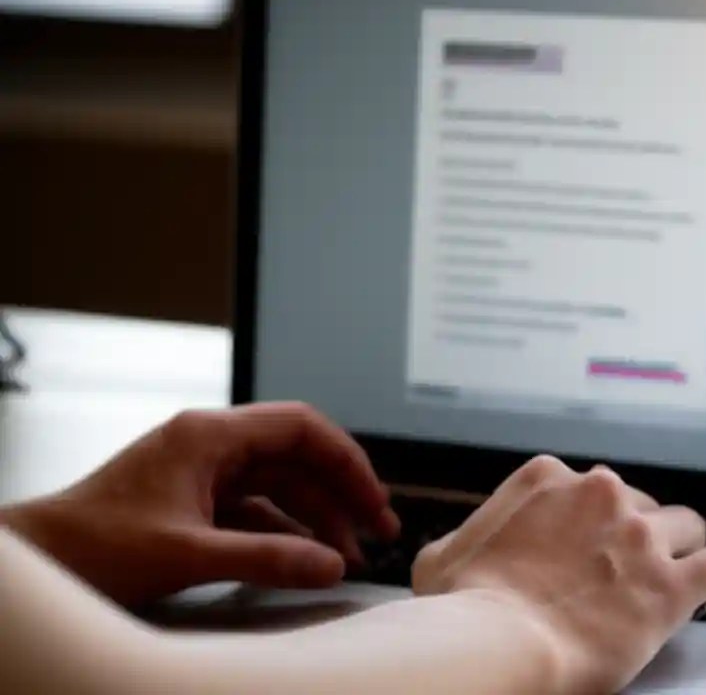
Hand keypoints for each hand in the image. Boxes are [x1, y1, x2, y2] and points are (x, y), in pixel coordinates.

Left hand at [0, 402, 398, 605]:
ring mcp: (202, 474)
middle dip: (341, 494)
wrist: (38, 561)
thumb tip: (330, 565)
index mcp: (209, 436)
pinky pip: (257, 511)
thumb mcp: (188, 554)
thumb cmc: (93, 546)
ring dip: (317, 519)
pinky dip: (286, 532)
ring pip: (280, 487)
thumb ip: (266, 558)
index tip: (373, 500)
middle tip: (378, 530)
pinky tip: (307, 559)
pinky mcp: (194, 503)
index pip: (301, 428)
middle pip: (297, 459)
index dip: (347, 461)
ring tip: (348, 557)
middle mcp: (210, 446)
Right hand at [411, 455, 705, 693]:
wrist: (498, 643)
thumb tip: (463, 550)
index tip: (587, 539)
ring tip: (680, 566)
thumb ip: (468, 538)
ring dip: (680, 545)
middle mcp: (600, 494)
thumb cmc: (463, 607)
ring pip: (684, 525)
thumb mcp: (442, 556)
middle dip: (633, 529)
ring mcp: (640, 536)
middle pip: (636, 502)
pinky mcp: (670, 582)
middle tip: (625, 563)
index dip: (588, 518)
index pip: (582, 487)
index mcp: (547, 480)